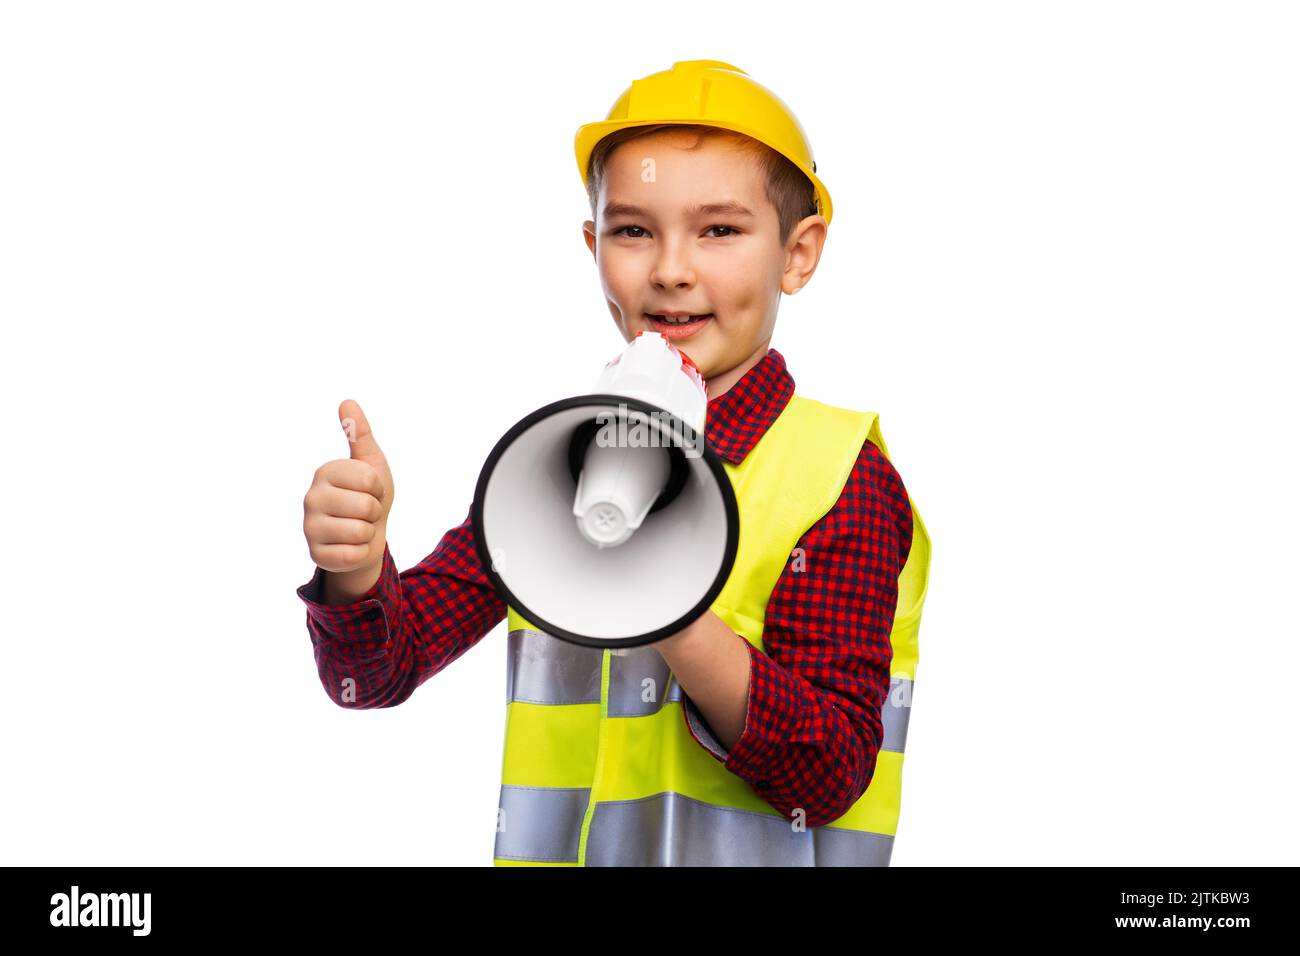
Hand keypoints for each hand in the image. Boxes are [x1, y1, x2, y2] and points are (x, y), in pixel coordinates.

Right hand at [302, 399, 394, 601]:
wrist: (365, 536)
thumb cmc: (368, 496)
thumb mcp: (371, 464)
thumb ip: (360, 435)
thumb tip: (347, 401)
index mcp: (325, 472)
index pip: (369, 480)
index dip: (378, 488)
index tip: (370, 490)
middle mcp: (310, 497)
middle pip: (366, 506)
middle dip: (375, 511)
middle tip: (364, 512)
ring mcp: (310, 528)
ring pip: (360, 531)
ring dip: (369, 533)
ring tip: (358, 527)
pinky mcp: (316, 555)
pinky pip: (354, 555)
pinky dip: (361, 553)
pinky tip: (351, 546)